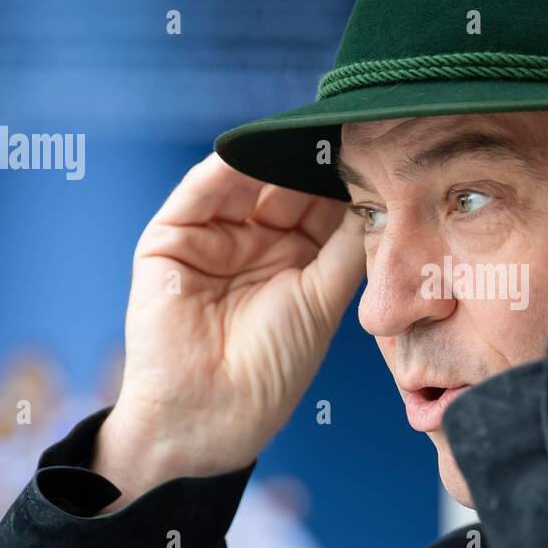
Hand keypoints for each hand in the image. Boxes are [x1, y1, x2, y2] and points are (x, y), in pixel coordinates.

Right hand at [93, 153, 364, 507]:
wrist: (210, 416)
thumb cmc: (272, 371)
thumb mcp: (322, 301)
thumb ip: (345, 246)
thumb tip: (376, 198)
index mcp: (296, 264)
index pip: (321, 208)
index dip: (342, 181)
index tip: (372, 151)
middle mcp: (256, 245)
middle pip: (286, 188)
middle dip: (310, 161)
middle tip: (340, 130)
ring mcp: (214, 239)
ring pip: (246, 182)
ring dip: (272, 157)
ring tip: (302, 135)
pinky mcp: (171, 240)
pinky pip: (197, 193)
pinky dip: (223, 168)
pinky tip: (253, 150)